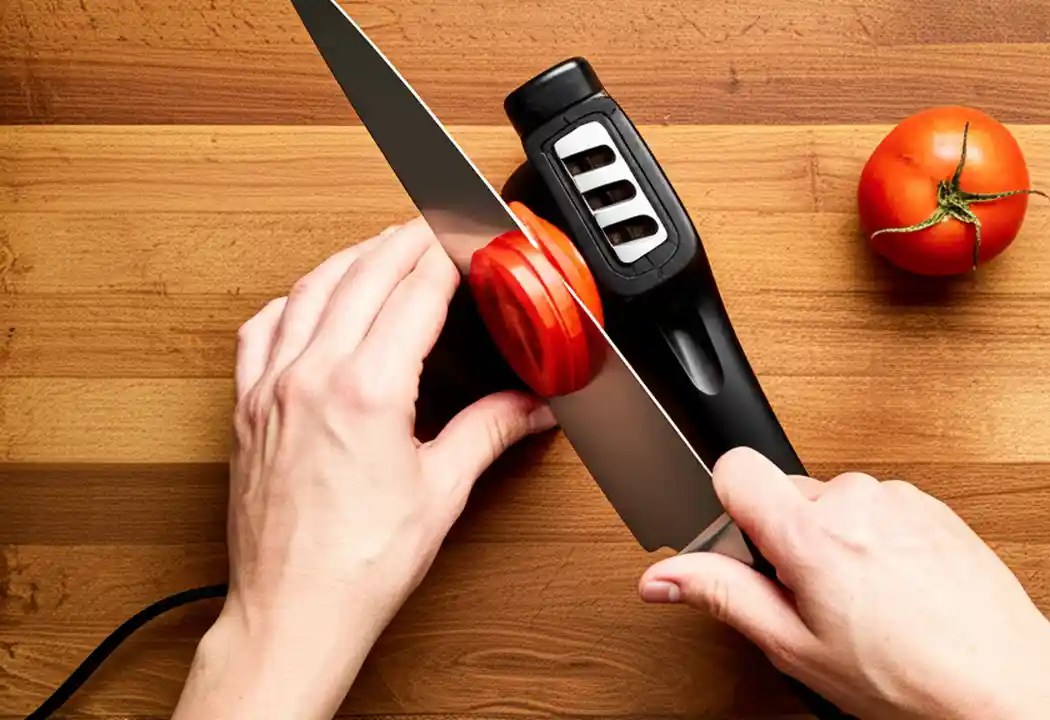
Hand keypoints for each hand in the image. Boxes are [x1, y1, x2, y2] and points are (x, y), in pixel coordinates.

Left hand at [175, 220, 553, 718]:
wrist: (294, 611)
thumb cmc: (359, 565)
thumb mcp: (441, 491)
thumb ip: (489, 433)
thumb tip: (529, 409)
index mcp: (367, 392)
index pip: (414, 292)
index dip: (446, 255)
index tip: (466, 241)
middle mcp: (312, 378)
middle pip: (362, 274)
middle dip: (403, 241)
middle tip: (433, 229)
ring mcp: (271, 388)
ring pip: (309, 290)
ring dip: (349, 258)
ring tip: (379, 247)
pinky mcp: (246, 408)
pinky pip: (261, 329)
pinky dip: (292, 299)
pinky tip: (309, 299)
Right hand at [639, 448, 1049, 719]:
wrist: (1006, 684)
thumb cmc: (910, 678)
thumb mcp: (798, 648)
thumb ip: (725, 597)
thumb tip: (664, 577)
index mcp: (813, 532)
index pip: (737, 468)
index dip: (728, 506)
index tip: (741, 545)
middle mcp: (858, 500)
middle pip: (787, 492)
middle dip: (786, 539)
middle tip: (812, 602)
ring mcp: (900, 499)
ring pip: (836, 504)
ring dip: (834, 543)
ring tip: (862, 605)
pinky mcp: (932, 505)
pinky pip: (879, 509)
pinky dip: (874, 542)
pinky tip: (892, 593)